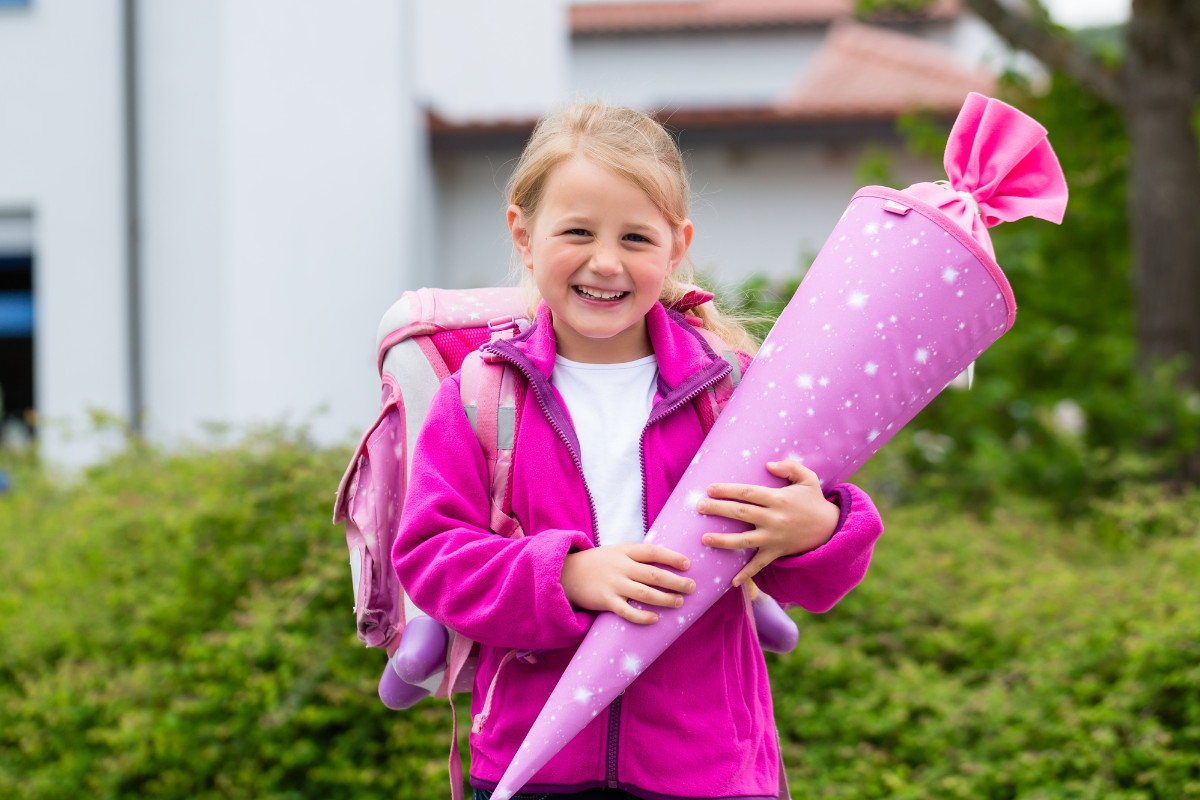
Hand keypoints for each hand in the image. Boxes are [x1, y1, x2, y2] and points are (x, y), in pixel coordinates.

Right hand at [559, 543, 695, 624]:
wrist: (566, 573)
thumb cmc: (599, 563)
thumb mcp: (617, 551)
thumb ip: (638, 555)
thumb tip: (668, 560)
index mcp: (625, 551)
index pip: (653, 552)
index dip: (672, 557)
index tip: (688, 564)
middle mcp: (620, 567)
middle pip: (653, 574)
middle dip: (675, 581)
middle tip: (692, 586)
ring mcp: (613, 584)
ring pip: (644, 593)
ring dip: (664, 598)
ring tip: (679, 602)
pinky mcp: (605, 601)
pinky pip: (626, 610)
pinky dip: (641, 616)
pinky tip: (655, 619)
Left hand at [697, 460, 839, 588]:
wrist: (830, 528)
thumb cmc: (813, 501)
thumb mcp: (808, 478)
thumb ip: (790, 467)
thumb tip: (768, 465)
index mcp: (778, 499)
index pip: (747, 493)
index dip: (728, 490)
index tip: (710, 488)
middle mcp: (774, 519)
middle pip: (741, 513)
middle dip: (718, 509)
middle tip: (699, 506)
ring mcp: (774, 538)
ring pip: (744, 540)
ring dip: (723, 541)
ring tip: (704, 539)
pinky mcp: (776, 552)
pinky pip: (759, 565)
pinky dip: (746, 574)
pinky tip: (731, 582)